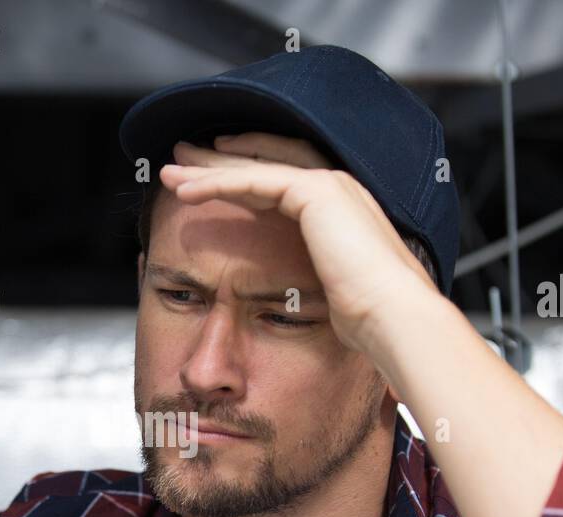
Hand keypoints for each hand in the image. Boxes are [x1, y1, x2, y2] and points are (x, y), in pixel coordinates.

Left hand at [159, 134, 438, 350]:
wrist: (391, 314)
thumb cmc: (370, 317)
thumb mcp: (332, 291)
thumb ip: (315, 279)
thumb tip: (298, 303)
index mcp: (342, 208)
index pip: (284, 178)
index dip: (245, 174)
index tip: (211, 174)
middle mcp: (337, 187)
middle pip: (265, 163)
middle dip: (220, 158)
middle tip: (182, 154)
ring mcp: (328, 184)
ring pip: (255, 167)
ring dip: (209, 167)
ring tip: (170, 171)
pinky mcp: (313, 192)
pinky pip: (253, 182)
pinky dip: (217, 184)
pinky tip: (186, 192)